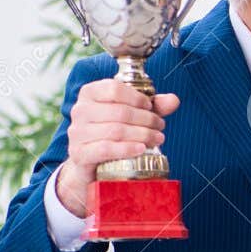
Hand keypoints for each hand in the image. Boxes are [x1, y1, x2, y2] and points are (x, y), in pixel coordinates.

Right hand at [56, 78, 177, 218]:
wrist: (93, 163)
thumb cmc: (114, 132)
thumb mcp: (134, 115)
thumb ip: (154, 106)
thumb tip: (174, 100)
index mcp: (90, 94)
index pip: (114, 88)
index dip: (137, 98)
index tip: (150, 107)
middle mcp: (80, 110)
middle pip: (119, 111)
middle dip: (146, 119)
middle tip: (160, 127)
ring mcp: (77, 132)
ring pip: (116, 130)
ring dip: (142, 134)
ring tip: (157, 138)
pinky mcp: (79, 153)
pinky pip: (105, 149)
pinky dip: (127, 149)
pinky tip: (141, 149)